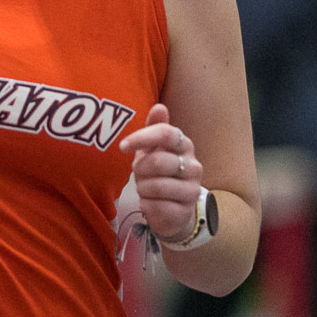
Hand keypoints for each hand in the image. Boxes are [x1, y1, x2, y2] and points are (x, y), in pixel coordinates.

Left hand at [117, 103, 202, 239]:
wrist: (174, 210)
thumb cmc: (160, 174)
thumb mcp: (154, 149)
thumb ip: (155, 128)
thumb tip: (159, 106)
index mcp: (184, 145)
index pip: (165, 133)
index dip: (141, 138)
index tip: (122, 146)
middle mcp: (193, 166)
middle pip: (158, 161)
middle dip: (140, 170)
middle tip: (139, 174)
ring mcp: (191, 190)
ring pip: (154, 186)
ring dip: (142, 188)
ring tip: (147, 189)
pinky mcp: (184, 211)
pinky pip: (155, 206)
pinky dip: (146, 204)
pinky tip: (151, 203)